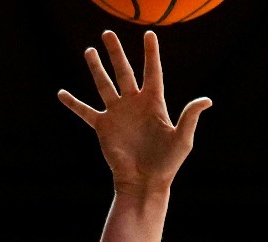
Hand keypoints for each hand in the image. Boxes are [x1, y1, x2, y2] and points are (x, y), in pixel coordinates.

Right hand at [58, 31, 212, 193]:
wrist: (145, 182)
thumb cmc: (167, 163)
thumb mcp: (182, 139)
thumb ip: (190, 117)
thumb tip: (206, 100)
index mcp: (154, 103)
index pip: (152, 72)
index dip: (151, 54)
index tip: (149, 35)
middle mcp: (134, 104)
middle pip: (123, 72)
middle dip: (115, 53)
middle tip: (107, 34)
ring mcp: (117, 114)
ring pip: (104, 85)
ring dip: (96, 68)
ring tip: (89, 51)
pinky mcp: (103, 127)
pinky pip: (85, 112)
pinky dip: (73, 103)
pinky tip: (61, 93)